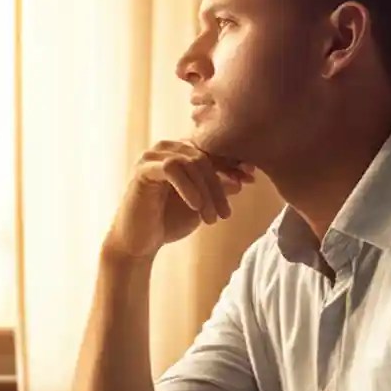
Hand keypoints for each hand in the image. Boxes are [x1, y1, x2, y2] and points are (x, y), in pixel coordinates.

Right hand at [103, 140, 255, 259]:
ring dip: (205, 192)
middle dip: (219, 185)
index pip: (212, 151)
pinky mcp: (142, 168)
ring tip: (212, 218)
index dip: (233, 164)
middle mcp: (166, 147)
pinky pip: (172, 169)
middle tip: (227, 213)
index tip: (251, 179)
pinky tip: (196, 208)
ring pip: (191, 162)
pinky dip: (188, 188)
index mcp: (180, 151)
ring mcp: (152, 156)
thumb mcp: (202, 205)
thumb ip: (218, 189)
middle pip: (204, 157)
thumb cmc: (168, 222)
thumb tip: (243, 179)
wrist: (139, 243)